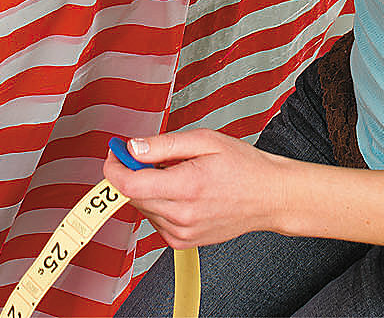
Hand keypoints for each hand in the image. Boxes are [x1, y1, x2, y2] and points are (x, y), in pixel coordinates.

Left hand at [103, 129, 294, 248]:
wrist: (269, 197)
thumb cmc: (242, 166)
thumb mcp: (204, 140)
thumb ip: (163, 145)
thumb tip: (132, 147)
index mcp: (186, 187)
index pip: (130, 185)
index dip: (115, 166)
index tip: (115, 152)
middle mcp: (182, 216)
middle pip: (133, 196)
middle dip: (130, 172)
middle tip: (146, 153)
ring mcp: (183, 233)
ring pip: (144, 208)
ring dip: (146, 188)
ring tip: (173, 171)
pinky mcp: (184, 242)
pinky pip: (156, 220)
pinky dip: (158, 203)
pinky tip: (179, 190)